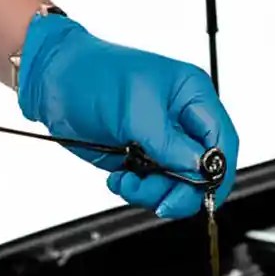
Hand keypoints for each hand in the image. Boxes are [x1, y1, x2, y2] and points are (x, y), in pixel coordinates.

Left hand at [17, 14, 237, 217]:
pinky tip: (118, 179)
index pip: (222, 140)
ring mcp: (158, 141)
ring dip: (153, 192)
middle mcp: (180, 120)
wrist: (52, 81)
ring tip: (128, 182)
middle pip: (202, 170)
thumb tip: (199, 169)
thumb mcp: (137, 110)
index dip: (219, 172)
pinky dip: (136, 190)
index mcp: (192, 96)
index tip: (206, 195)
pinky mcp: (137, 157)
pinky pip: (150, 186)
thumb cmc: (93, 75)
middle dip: (183, 190)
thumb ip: (170, 145)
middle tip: (162, 200)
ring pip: (176, 184)